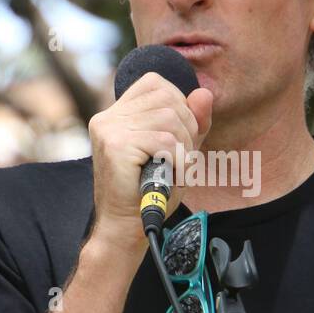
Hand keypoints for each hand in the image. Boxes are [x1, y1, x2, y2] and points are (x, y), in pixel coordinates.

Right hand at [87, 73, 212, 257]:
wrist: (125, 228)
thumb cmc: (151, 193)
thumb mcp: (178, 152)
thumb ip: (192, 123)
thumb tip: (205, 93)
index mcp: (117, 113)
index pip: (156, 84)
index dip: (179, 104)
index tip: (179, 137)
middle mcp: (108, 116)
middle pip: (167, 98)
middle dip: (187, 128)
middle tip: (180, 159)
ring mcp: (109, 128)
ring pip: (169, 118)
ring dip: (184, 147)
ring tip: (175, 169)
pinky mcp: (115, 145)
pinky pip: (164, 140)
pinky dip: (178, 159)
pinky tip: (170, 175)